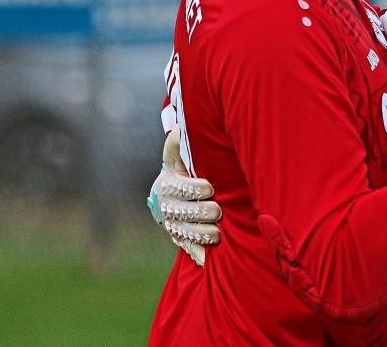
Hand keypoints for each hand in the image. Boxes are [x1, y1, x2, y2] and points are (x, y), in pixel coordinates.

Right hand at [147, 126, 221, 265]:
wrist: (172, 196)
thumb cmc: (181, 170)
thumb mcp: (177, 155)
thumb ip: (177, 144)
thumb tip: (179, 129)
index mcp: (167, 186)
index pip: (183, 189)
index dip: (198, 189)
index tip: (210, 187)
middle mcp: (168, 208)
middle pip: (190, 213)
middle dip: (207, 211)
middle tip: (219, 210)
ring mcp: (174, 226)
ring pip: (191, 233)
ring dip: (207, 233)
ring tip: (218, 231)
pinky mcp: (181, 240)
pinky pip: (190, 250)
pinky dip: (200, 255)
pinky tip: (209, 257)